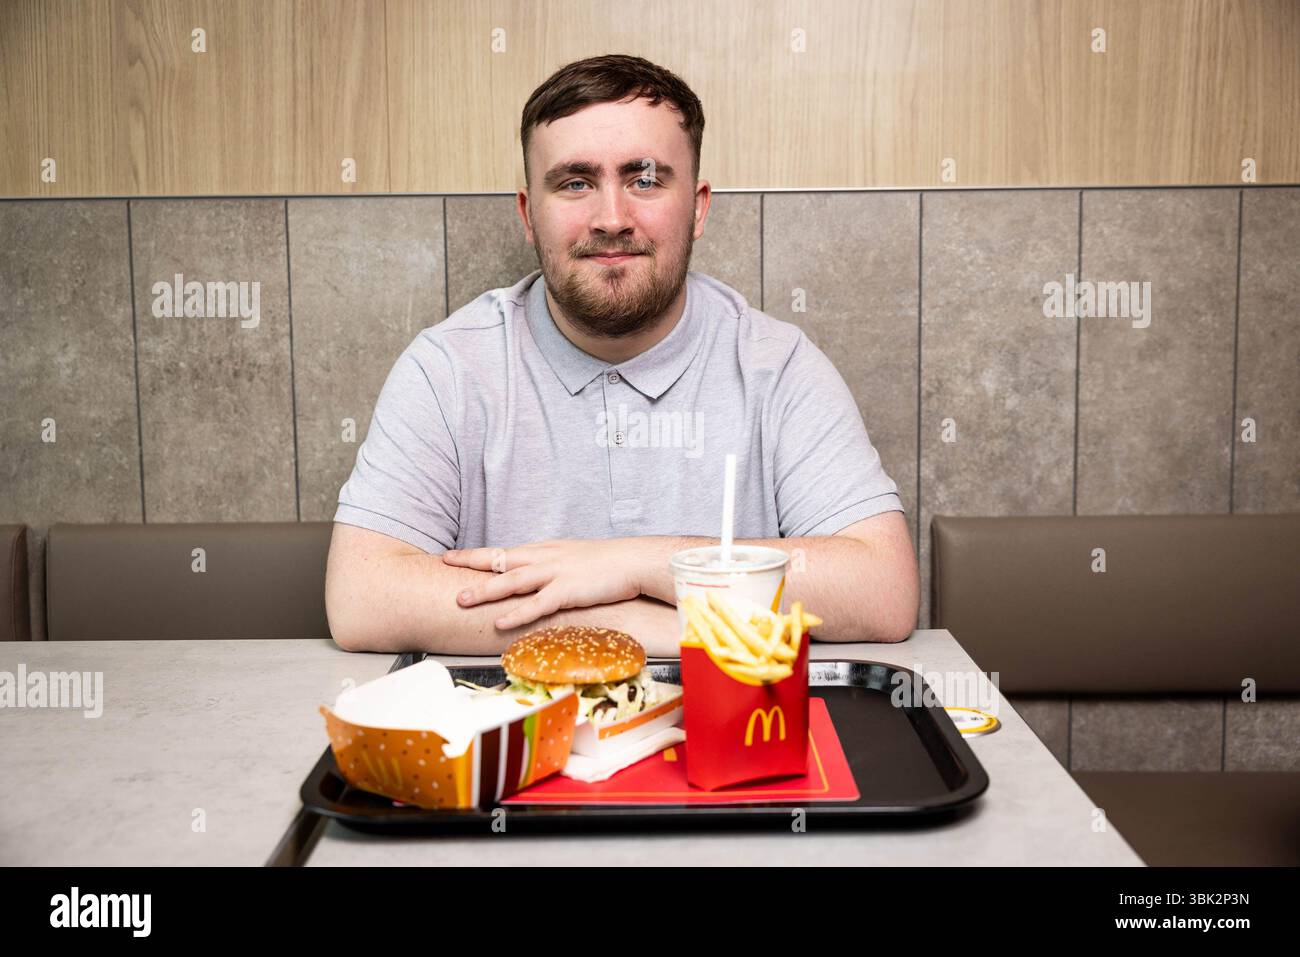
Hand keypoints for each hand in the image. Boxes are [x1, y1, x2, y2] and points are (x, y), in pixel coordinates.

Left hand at [442, 538, 647, 630]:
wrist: (634, 561)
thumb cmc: (607, 563)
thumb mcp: (572, 559)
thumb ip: (551, 567)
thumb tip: (534, 578)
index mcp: (544, 550)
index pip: (503, 552)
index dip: (476, 554)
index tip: (451, 555)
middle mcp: (545, 558)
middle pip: (500, 559)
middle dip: (470, 562)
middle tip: (444, 564)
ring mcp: (555, 573)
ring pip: (512, 581)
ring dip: (485, 590)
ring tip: (461, 599)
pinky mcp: (568, 590)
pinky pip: (537, 604)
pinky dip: (516, 613)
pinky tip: (500, 621)